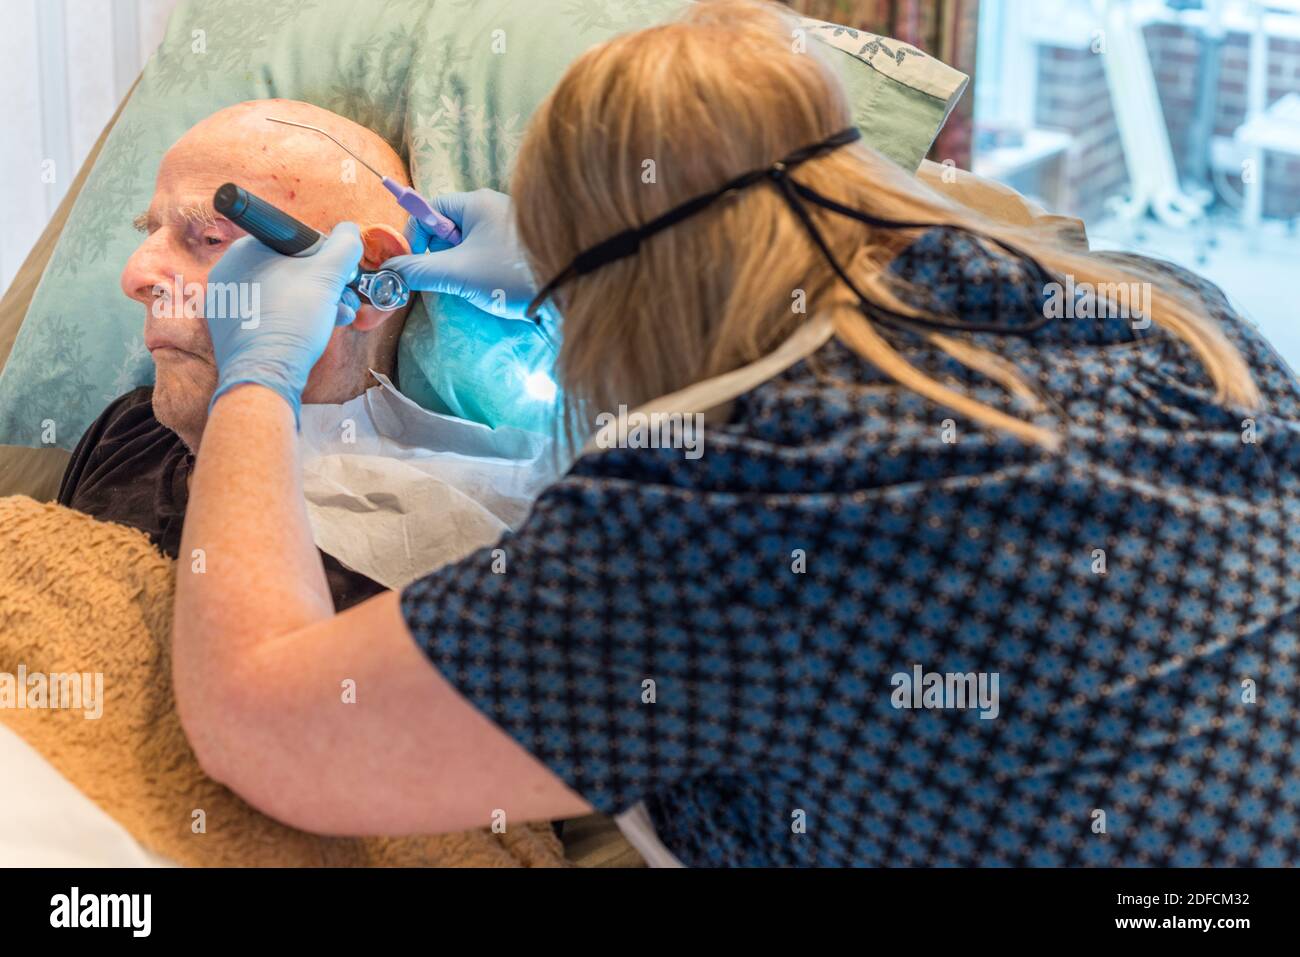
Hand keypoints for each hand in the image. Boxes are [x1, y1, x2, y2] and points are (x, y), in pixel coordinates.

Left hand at [204, 224, 362, 425]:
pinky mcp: (230, 328)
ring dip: (314, 303)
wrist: (265, 373)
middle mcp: (229, 270)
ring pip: (282, 292)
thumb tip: (349, 231)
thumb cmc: (293, 319)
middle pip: (290, 268)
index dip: (324, 257)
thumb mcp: (329, 275)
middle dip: (324, 284)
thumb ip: (345, 246)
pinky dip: (293, 319)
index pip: (295, 241)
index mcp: (245, 249)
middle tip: (342, 301)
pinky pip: (268, 313)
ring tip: (335, 318)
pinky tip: (311, 332)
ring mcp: (226, 301)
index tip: (339, 276)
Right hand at [383, 189, 537, 319]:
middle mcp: (494, 208)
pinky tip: (490, 288)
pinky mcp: (522, 248)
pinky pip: (489, 254)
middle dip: (439, 255)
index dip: (415, 235)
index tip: (414, 264)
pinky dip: (481, 270)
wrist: (569, 291)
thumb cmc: (510, 274)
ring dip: (460, 266)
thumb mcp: (458, 273)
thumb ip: (419, 270)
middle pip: (449, 227)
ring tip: (471, 286)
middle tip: (444, 278)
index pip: (430, 209)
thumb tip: (388, 272)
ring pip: (469, 243)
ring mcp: (510, 227)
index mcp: (477, 203)